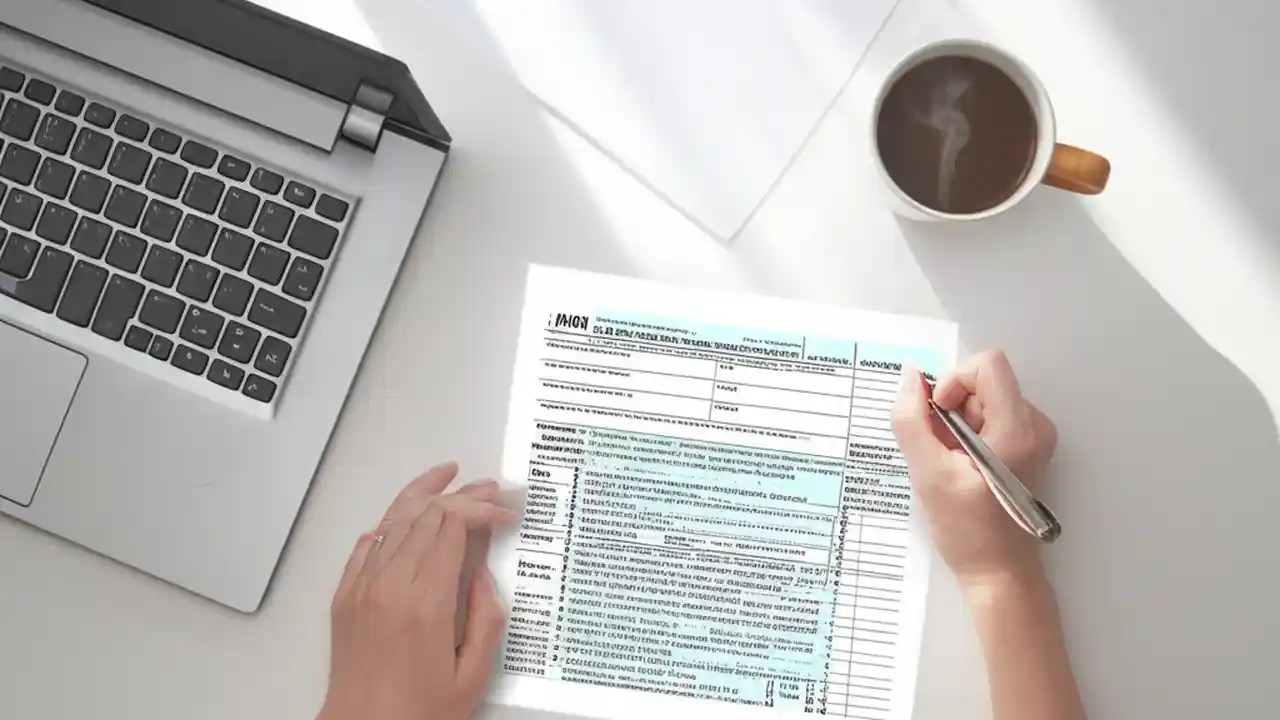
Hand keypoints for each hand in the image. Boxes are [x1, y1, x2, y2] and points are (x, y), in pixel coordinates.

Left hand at [319, 462, 516, 719]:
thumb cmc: (416, 713)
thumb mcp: (472, 674)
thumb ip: (487, 619)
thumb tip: (482, 576)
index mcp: (426, 601)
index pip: (454, 526)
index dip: (483, 510)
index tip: (505, 513)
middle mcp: (390, 584)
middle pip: (427, 514)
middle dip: (463, 495)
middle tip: (489, 489)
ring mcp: (363, 587)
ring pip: (394, 520)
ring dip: (424, 494)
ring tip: (447, 476)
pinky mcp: (345, 597)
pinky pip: (366, 546)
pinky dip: (388, 524)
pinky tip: (402, 517)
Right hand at [891, 350, 1057, 588]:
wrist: (1000, 573)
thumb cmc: (966, 530)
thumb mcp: (927, 474)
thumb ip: (911, 419)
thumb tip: (908, 376)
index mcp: (1017, 429)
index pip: (987, 365)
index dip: (953, 381)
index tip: (939, 417)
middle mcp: (1035, 425)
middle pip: (983, 383)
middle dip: (952, 410)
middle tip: (941, 452)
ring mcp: (1035, 437)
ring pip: (984, 402)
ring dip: (958, 426)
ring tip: (952, 466)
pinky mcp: (1029, 448)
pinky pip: (992, 420)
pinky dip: (969, 436)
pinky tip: (963, 469)